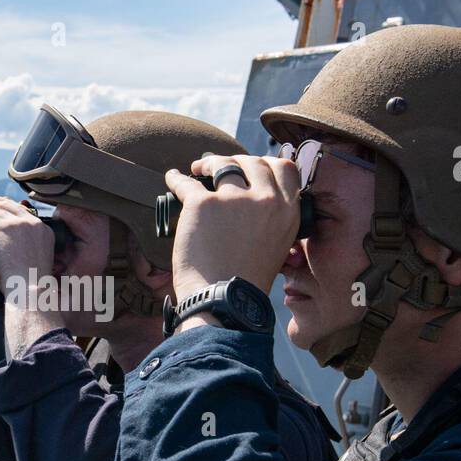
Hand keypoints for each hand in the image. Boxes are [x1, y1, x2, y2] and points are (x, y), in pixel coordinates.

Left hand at [0, 195, 55, 290]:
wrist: (28, 291)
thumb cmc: (28, 288)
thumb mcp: (32, 264)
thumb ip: (25, 252)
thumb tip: (8, 252)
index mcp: (44, 231)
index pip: (22, 213)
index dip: (7, 208)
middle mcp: (33, 224)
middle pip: (8, 206)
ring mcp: (18, 223)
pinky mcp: (3, 227)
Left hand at [165, 155, 299, 302]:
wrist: (222, 301)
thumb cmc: (245, 282)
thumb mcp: (277, 246)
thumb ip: (272, 220)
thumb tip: (253, 199)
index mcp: (288, 211)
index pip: (284, 168)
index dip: (265, 163)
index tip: (250, 167)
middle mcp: (266, 200)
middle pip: (253, 161)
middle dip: (236, 160)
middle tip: (219, 167)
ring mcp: (234, 199)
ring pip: (222, 164)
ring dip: (208, 163)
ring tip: (197, 169)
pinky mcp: (204, 204)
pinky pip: (186, 182)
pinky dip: (176, 179)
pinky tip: (172, 179)